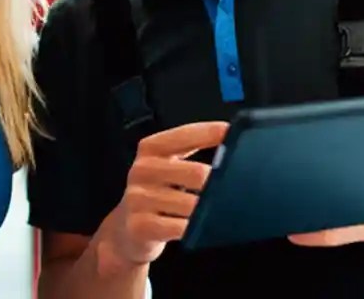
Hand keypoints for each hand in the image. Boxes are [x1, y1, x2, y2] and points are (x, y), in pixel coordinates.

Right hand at [99, 121, 227, 269]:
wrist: (125, 230)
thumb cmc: (156, 192)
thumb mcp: (167, 164)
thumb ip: (194, 146)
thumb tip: (232, 137)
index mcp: (151, 148)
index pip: (187, 134)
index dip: (214, 133)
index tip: (238, 134)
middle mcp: (142, 169)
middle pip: (197, 173)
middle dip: (219, 183)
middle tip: (237, 189)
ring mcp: (138, 199)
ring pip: (192, 205)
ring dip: (209, 211)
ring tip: (216, 212)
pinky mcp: (141, 226)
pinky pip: (182, 228)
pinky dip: (196, 229)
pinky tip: (198, 228)